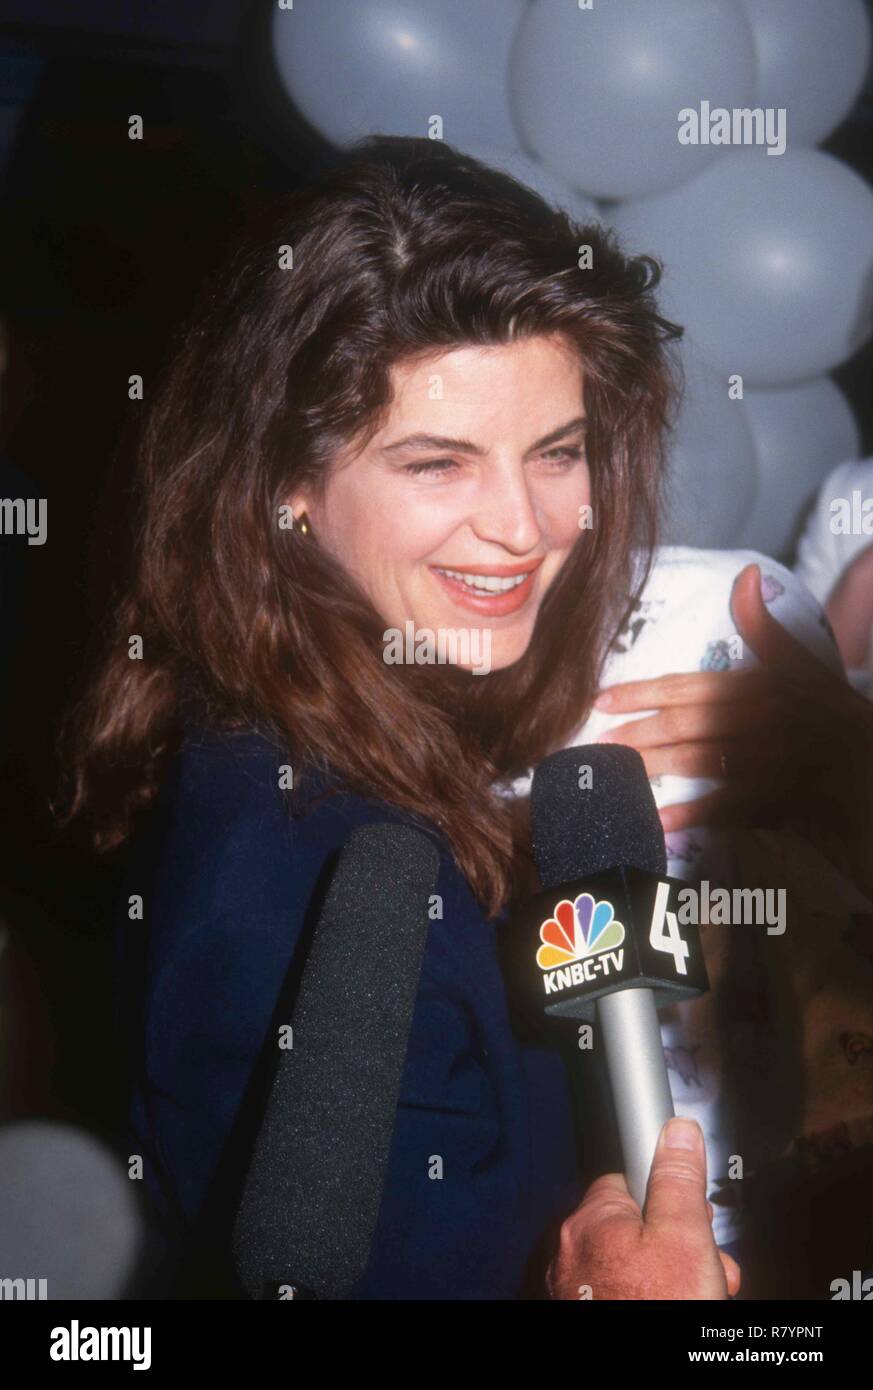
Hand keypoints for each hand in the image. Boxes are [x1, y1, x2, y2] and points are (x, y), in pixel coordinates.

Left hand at [546, 1117, 740, 1299]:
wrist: (639, 1377)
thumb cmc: (655, 1309)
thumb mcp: (683, 1238)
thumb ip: (678, 1181)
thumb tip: (677, 1132)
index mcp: (592, 1219)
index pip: (631, 1180)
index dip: (670, 1197)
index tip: (692, 1214)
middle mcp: (575, 1250)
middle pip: (637, 1226)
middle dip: (679, 1245)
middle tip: (707, 1270)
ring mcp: (578, 1289)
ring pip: (635, 1265)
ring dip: (672, 1277)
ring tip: (697, 1299)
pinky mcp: (588, 1312)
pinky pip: (623, 1293)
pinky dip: (651, 1298)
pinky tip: (676, 1308)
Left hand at [594, 564, 872, 865]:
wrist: (865, 769)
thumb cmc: (831, 713)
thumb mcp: (801, 663)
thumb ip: (764, 625)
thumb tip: (746, 573)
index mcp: (756, 684)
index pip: (689, 685)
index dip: (642, 691)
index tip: (602, 700)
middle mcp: (755, 718)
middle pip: (684, 723)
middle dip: (636, 733)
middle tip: (595, 742)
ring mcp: (763, 761)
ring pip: (698, 761)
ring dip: (652, 767)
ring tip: (614, 774)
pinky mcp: (772, 801)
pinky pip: (724, 807)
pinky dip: (691, 813)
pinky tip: (658, 820)